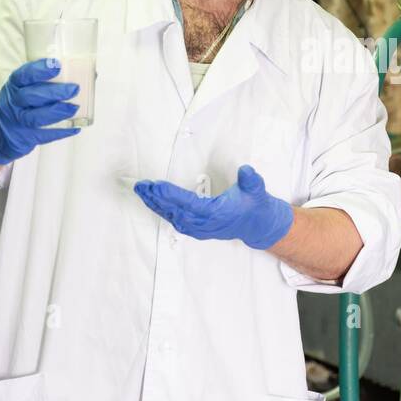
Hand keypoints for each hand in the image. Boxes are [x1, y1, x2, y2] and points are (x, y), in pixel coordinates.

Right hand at [0, 58, 80, 164]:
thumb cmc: (20, 105)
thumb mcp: (23, 89)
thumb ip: (46, 81)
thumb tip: (88, 73)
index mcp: (14, 86)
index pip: (23, 76)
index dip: (39, 70)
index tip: (56, 65)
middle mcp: (13, 102)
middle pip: (30, 96)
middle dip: (53, 92)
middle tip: (74, 89)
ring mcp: (18, 121)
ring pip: (35, 117)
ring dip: (57, 112)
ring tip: (74, 108)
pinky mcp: (26, 137)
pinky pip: (44, 135)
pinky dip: (61, 131)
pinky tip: (75, 127)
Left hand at [133, 165, 293, 249]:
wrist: (257, 225)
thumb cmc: (254, 205)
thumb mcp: (257, 190)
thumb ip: (251, 180)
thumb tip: (245, 170)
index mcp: (217, 213)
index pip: (189, 204)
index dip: (172, 195)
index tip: (157, 186)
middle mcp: (206, 224)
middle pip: (175, 211)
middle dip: (157, 198)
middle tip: (142, 185)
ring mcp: (200, 229)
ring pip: (173, 217)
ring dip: (156, 205)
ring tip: (143, 191)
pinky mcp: (197, 230)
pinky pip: (175, 221)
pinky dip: (163, 211)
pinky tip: (154, 202)